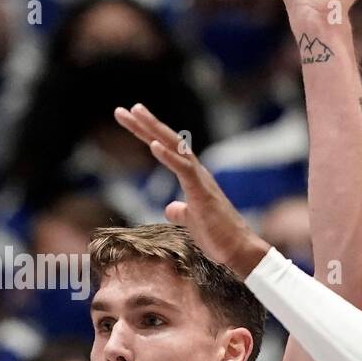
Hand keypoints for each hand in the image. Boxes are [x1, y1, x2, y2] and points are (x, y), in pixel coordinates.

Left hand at [113, 103, 268, 276]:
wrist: (238, 250)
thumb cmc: (217, 236)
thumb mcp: (192, 221)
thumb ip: (181, 211)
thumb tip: (170, 208)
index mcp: (192, 177)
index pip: (165, 148)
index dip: (146, 133)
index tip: (128, 120)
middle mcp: (196, 172)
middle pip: (167, 141)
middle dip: (145, 124)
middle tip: (124, 110)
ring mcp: (200, 180)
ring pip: (175, 147)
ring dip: (154, 130)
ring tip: (137, 113)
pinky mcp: (202, 192)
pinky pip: (184, 169)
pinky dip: (169, 156)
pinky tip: (153, 145)